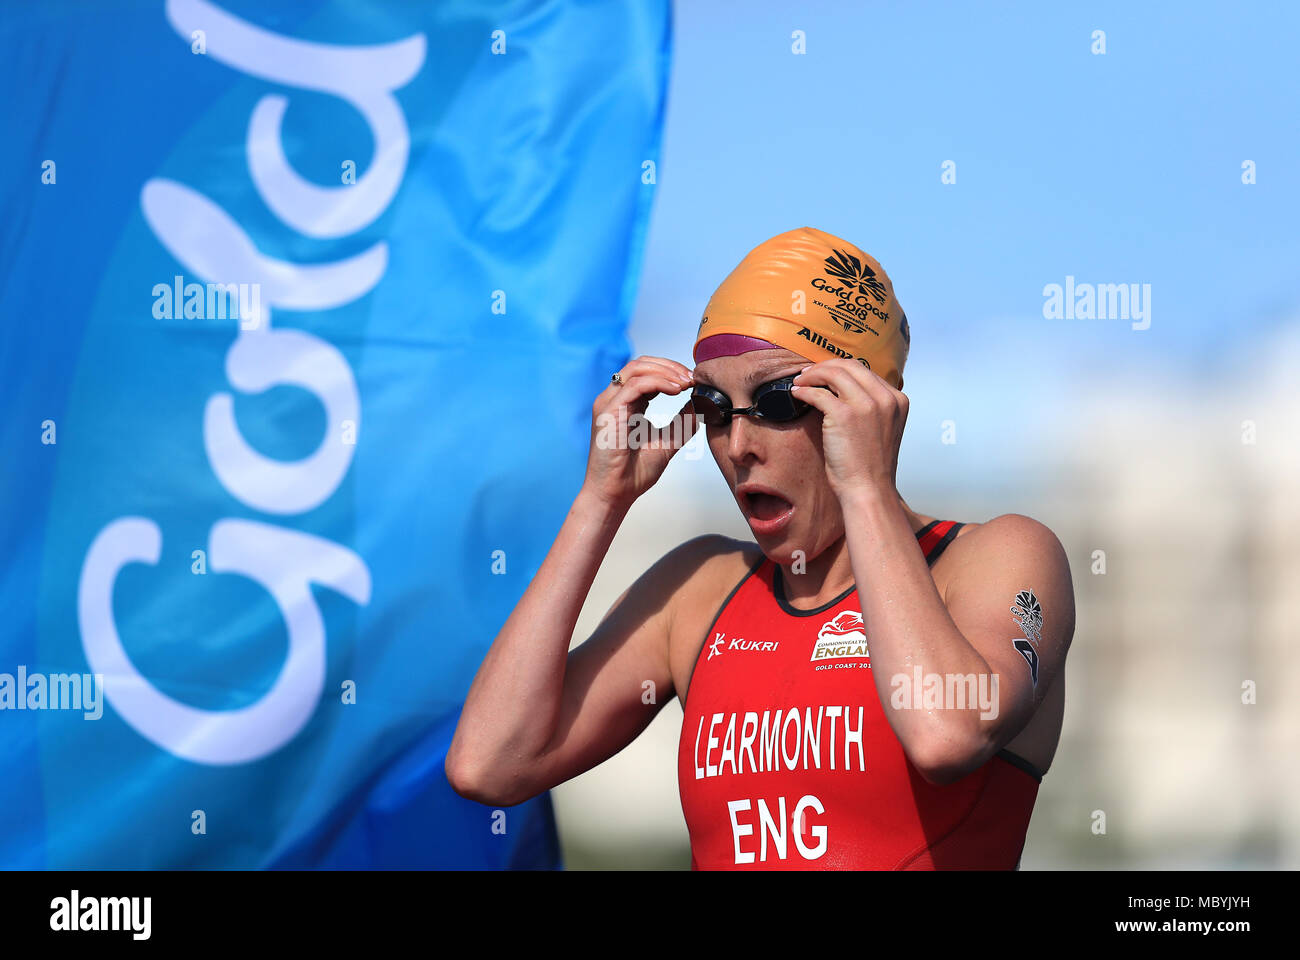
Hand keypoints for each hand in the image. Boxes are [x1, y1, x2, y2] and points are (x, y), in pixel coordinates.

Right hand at [583, 356, 698, 509]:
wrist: (615, 494)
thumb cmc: (635, 473)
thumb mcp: (668, 441)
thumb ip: (682, 422)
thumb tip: (701, 405)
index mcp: (627, 404)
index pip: (646, 373)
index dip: (671, 371)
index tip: (693, 381)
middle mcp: (615, 399)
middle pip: (641, 364)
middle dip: (670, 366)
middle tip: (692, 378)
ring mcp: (609, 403)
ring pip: (637, 369)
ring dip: (666, 371)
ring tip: (687, 382)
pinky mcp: (609, 412)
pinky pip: (635, 386)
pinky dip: (658, 383)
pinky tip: (677, 391)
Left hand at [790, 359, 907, 498]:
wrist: (868, 490)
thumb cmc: (869, 466)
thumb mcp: (881, 429)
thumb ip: (871, 408)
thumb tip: (839, 390)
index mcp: (897, 400)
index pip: (865, 371)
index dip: (839, 368)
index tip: (823, 374)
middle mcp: (886, 398)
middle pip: (849, 366)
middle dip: (824, 366)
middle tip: (806, 374)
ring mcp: (867, 405)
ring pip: (833, 373)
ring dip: (811, 375)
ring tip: (799, 382)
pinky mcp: (845, 415)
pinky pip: (818, 393)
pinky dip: (804, 391)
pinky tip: (796, 394)